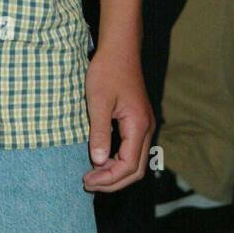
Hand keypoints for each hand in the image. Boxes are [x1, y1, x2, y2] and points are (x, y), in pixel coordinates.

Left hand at [83, 45, 154, 192]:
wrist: (120, 49)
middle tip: (88, 183)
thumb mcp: (98, 101)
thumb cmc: (107, 71)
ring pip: (135, 161)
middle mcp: (146, 129)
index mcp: (138, 126)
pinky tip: (101, 159)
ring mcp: (144, 125)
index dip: (108, 178)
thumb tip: (98, 162)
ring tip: (92, 174)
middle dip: (113, 181)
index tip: (87, 180)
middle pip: (135, 169)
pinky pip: (132, 149)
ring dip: (116, 172)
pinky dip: (118, 160)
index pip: (128, 165)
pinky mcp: (138, 121)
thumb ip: (99, 132)